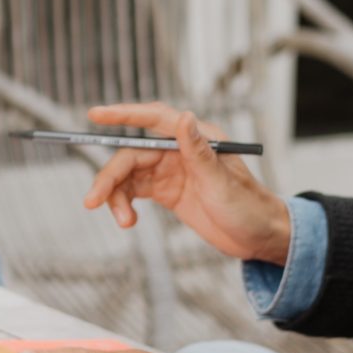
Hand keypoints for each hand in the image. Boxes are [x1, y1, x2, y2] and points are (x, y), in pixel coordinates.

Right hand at [81, 102, 292, 264]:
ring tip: (122, 221)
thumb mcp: (222, 182)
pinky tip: (127, 220)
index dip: (123, 114)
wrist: (259, 237)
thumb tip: (184, 117)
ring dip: (116, 196)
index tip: (95, 115)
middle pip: (132, 154)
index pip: (154, 118)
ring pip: (129, 174)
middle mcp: (180, 150)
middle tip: (93, 200)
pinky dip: (125, 204)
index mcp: (196, 138)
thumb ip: (199, 151)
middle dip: (110, 176)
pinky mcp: (167, 191)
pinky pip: (135, 191)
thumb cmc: (248, 207)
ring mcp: (171, 170)